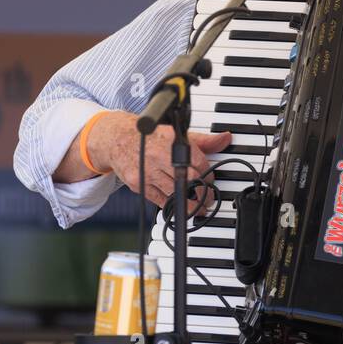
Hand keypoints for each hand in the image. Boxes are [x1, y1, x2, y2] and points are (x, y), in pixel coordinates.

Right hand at [86, 111, 231, 208]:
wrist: (117, 139)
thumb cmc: (151, 138)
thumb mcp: (178, 135)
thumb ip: (204, 141)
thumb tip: (225, 138)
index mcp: (171, 139)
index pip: (198, 162)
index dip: (208, 175)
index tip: (210, 181)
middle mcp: (158, 155)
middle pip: (188, 179)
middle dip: (201, 193)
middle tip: (207, 199)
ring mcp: (146, 171)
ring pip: (174, 193)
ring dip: (189, 205)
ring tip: (197, 208)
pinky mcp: (138, 184)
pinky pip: (159, 200)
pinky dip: (172, 206)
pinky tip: (180, 207)